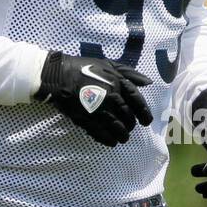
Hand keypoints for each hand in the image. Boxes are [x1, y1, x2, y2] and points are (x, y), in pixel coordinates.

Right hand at [35, 52, 152, 146]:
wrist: (59, 75)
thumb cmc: (84, 68)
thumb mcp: (108, 64)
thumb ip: (129, 73)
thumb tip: (148, 82)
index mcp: (118, 83)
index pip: (137, 101)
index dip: (144, 113)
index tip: (146, 122)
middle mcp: (111, 97)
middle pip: (127, 116)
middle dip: (130, 126)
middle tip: (129, 130)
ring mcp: (98, 109)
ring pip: (116, 127)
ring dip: (121, 135)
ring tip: (122, 139)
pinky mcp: (85, 118)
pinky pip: (100, 132)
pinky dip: (107, 139)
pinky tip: (111, 142)